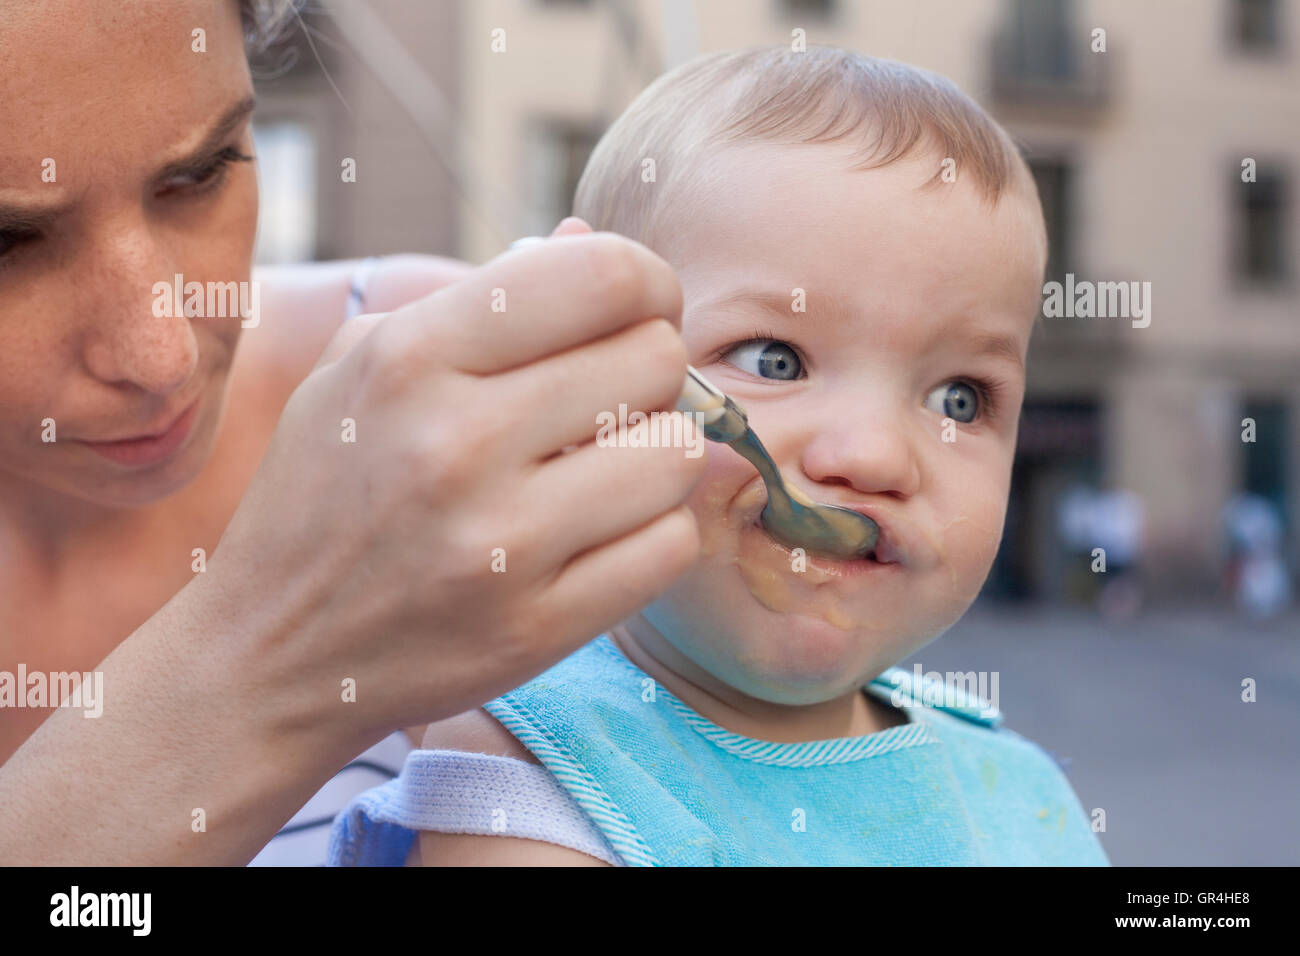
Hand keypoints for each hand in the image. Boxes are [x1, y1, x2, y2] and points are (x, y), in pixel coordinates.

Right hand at [201, 219, 704, 750]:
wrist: (268, 655)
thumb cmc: (324, 494)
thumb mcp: (362, 369)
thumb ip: (478, 298)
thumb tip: (586, 238)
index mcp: (411, 358)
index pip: (604, 276)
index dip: (648, 284)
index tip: (636, 312)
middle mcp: (456, 444)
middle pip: (657, 361)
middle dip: (649, 373)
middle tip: (607, 402)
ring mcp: (500, 547)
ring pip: (679, 454)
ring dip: (656, 456)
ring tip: (602, 470)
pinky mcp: (536, 629)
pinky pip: (671, 545)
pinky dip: (652, 533)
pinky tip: (600, 534)